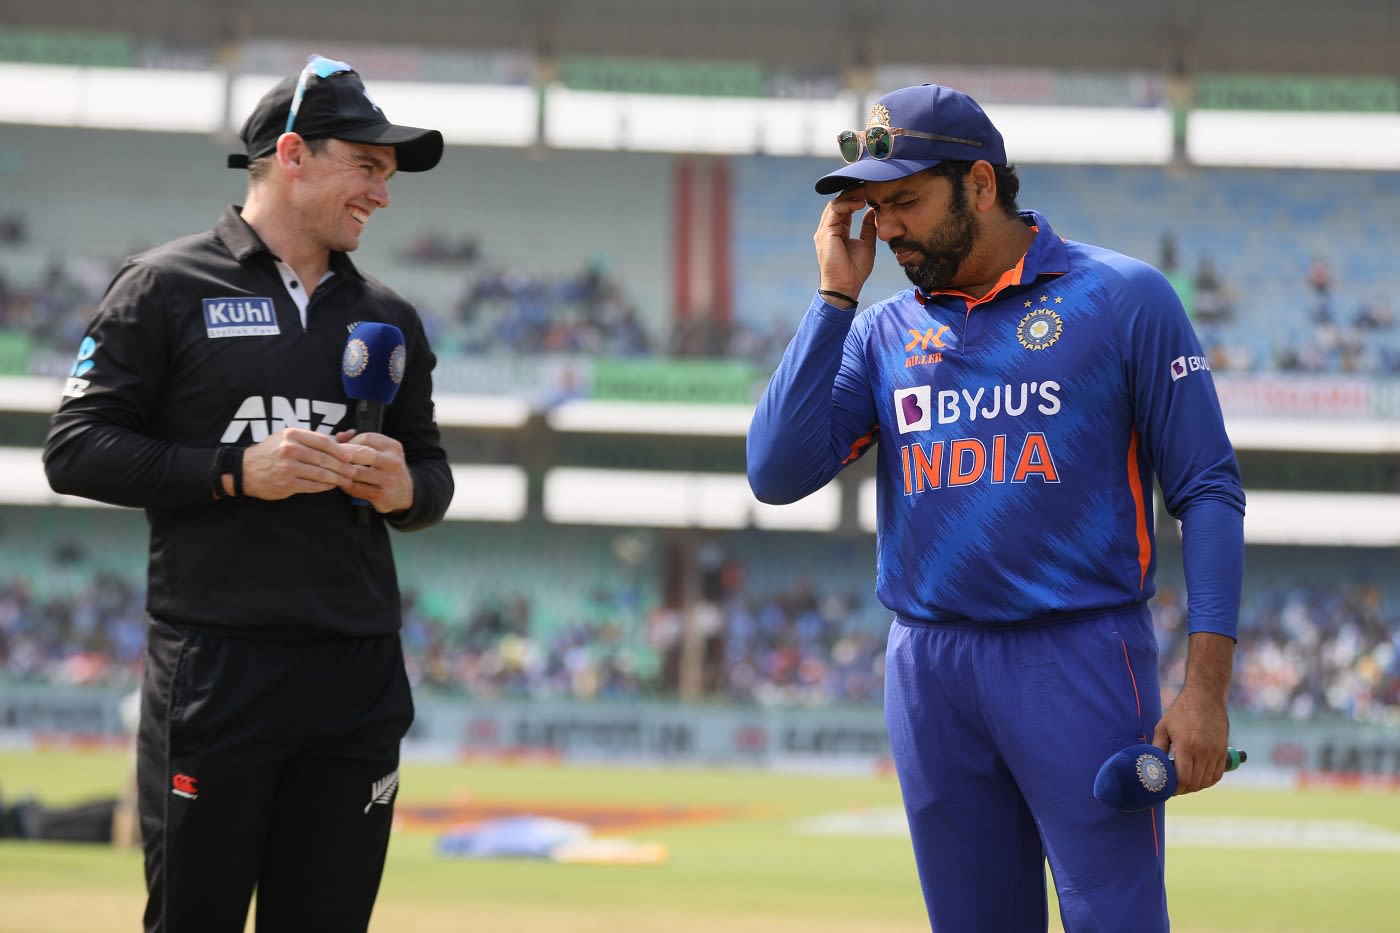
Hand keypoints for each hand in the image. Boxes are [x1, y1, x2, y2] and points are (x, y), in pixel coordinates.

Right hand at [240, 428, 356, 499]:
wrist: (245, 470)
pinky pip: (313, 486)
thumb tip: (348, 434)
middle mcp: (290, 449)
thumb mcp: (287, 437)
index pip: (324, 441)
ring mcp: (288, 467)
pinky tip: (331, 486)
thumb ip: (313, 438)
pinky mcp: (287, 483)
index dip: (340, 450)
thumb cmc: (271, 452)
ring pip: (321, 473)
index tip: (349, 457)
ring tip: (346, 480)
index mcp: (292, 435)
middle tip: (353, 471)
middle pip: (325, 458)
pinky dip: (325, 487)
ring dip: (337, 478)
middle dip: (342, 467)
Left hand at [335, 429, 414, 513]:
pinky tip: (343, 484)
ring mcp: (390, 480)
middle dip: (344, 455)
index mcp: (393, 447)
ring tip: (335, 471)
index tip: (341, 448)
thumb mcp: (381, 452)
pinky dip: (347, 486)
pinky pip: (358, 489)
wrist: (404, 494)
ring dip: (343, 472)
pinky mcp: (383, 495)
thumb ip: (359, 442)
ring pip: (358, 473)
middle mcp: (394, 462)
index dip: (349, 442)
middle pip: (363, 453)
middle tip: (332, 458)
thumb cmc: (386, 470)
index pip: (366, 438)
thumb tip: (339, 436)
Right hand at [814, 188, 876, 306]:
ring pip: (836, 203)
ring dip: (851, 195)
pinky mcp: (825, 233)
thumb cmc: (855, 270)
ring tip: (866, 191)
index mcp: (837, 231)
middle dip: (853, 192)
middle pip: (839, 202)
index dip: (856, 197)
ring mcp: (825, 231)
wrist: (846, 287)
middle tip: (869, 185)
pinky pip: (835, 211)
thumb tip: (872, 212)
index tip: (871, 191)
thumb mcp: (867, 244)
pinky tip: (861, 203)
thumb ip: (868, 228)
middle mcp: (828, 229)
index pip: (844, 207)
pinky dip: (848, 204)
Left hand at [1152, 632, 1234, 794]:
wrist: (1205, 696)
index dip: (1174, 789)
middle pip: (1195, 783)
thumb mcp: (1163, 727)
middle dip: (1183, 789)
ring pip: (1207, 781)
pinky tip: (1199, 779)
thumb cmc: (1181, 710)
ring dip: (1195, 786)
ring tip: (1184, 784)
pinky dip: (1208, 781)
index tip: (1167, 789)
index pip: (1183, 779)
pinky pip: (1218, 774)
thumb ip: (1158, 748)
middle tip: (1173, 788)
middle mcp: (1203, 751)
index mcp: (1186, 746)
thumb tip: (1152, 766)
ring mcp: (1216, 752)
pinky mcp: (1223, 751)